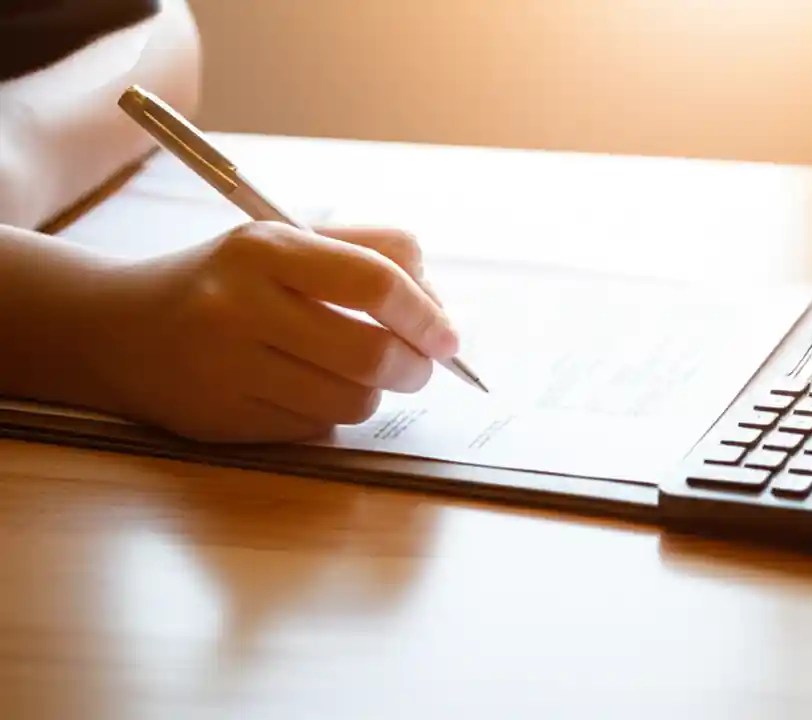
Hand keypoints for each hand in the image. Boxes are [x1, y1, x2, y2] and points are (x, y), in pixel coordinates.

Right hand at [89, 222, 454, 442]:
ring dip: (373, 393)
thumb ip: (368, 255)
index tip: (449, 336)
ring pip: (351, 401)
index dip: (427, 313)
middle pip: (372, 353)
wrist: (117, 329)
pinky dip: (330, 414)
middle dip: (414, 366)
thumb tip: (441, 307)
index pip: (374, 281)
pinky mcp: (223, 421)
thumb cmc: (225, 281)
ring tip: (354, 373)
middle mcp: (240, 306)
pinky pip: (315, 429)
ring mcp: (227, 368)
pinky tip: (304, 390)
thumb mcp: (283, 243)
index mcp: (264, 248)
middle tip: (419, 365)